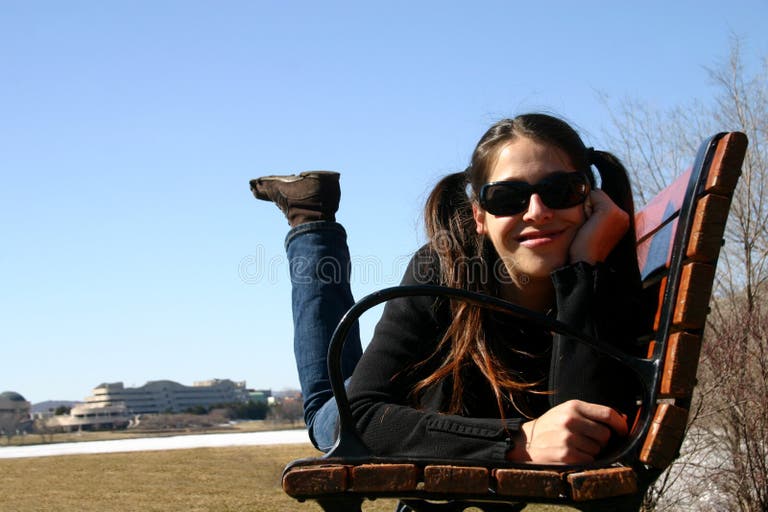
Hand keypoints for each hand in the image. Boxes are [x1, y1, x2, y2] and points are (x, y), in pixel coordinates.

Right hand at [507, 400, 627, 463]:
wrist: (525, 442)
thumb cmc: (550, 427)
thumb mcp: (566, 412)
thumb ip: (591, 414)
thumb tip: (622, 420)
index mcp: (573, 406)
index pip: (607, 413)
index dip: (620, 424)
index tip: (623, 431)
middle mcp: (570, 420)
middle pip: (605, 434)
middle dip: (601, 441)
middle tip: (588, 441)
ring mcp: (568, 437)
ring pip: (598, 449)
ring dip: (592, 452)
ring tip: (576, 448)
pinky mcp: (566, 454)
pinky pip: (590, 460)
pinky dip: (585, 461)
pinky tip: (573, 456)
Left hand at [569, 190, 628, 264]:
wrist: (586, 262)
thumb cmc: (586, 249)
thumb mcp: (597, 229)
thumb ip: (599, 216)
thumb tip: (590, 198)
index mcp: (623, 221)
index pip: (604, 202)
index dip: (592, 212)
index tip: (593, 230)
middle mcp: (625, 216)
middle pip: (600, 197)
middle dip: (591, 209)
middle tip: (591, 229)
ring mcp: (619, 213)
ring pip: (596, 195)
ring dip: (588, 209)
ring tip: (590, 227)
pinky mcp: (610, 211)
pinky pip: (593, 195)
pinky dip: (586, 207)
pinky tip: (589, 223)